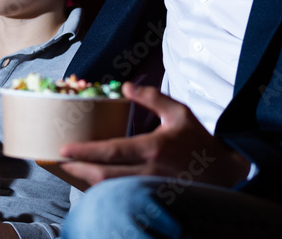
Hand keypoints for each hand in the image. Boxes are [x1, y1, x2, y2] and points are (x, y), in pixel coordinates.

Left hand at [58, 83, 249, 187]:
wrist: (225, 172)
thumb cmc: (199, 140)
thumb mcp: (179, 112)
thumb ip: (152, 97)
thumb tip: (126, 85)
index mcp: (154, 147)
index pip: (112, 151)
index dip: (85, 152)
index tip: (63, 148)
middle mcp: (149, 171)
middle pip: (104, 176)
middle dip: (76, 170)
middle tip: (56, 161)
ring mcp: (149, 187)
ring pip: (109, 190)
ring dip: (85, 181)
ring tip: (65, 169)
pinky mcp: (151, 196)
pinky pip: (119, 194)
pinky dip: (100, 189)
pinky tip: (87, 180)